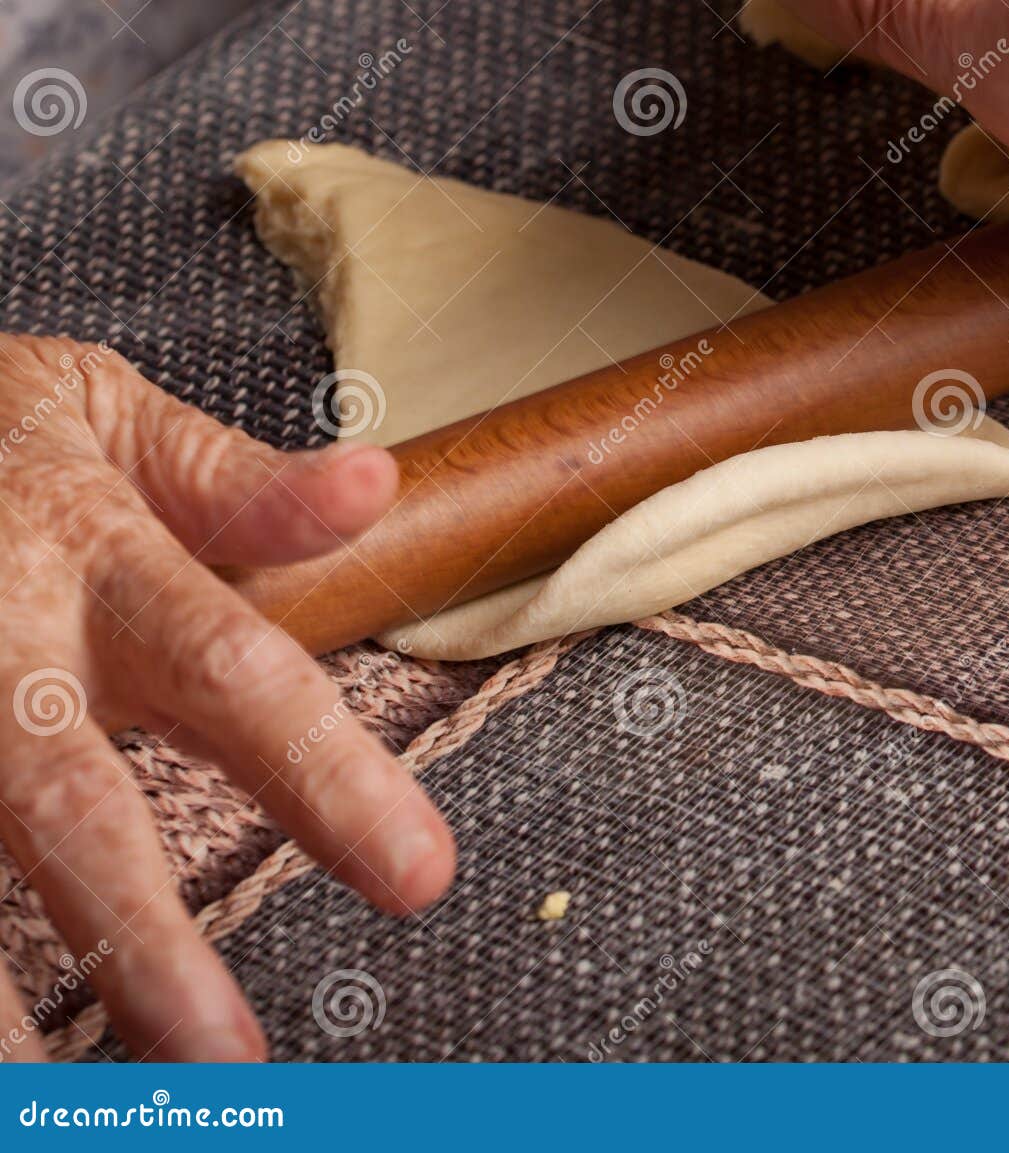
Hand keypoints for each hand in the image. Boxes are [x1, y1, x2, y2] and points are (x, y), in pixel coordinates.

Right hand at [0, 335, 454, 1060]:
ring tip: (45, 1112)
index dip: (325, 775)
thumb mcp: (106, 415)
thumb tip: (376, 485)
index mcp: (97, 554)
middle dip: (140, 940)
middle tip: (229, 1066)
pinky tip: (0, 1067)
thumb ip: (238, 482)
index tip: (420, 880)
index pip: (236, 671)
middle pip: (67, 805)